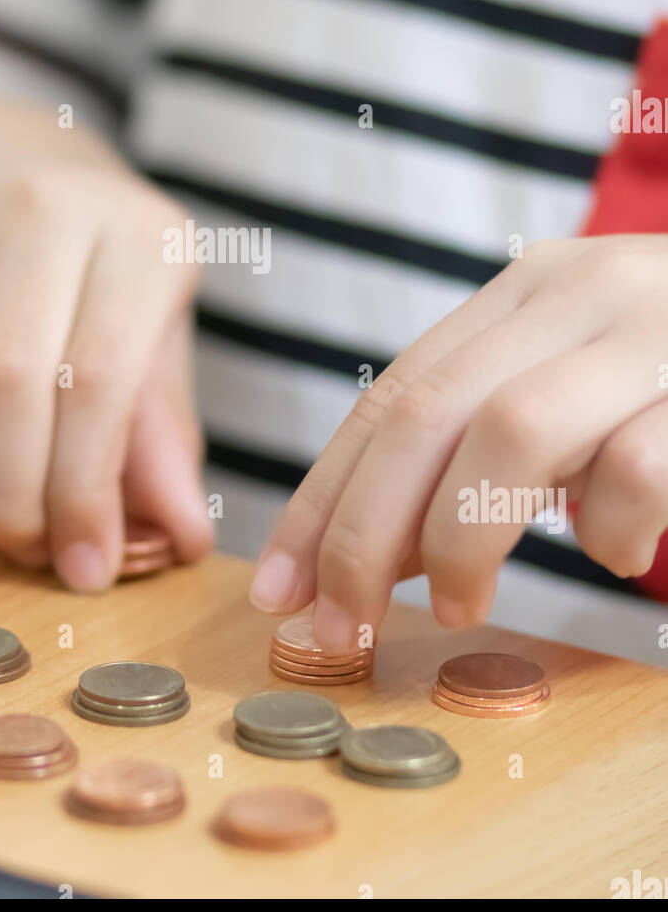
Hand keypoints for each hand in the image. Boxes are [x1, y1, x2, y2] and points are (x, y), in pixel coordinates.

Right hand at [0, 97, 211, 586]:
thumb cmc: (100, 273)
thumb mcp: (158, 334)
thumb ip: (164, 434)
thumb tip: (181, 537)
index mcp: (137, 232)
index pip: (101, 376)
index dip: (88, 490)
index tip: (89, 567)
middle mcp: (40, 213)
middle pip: (4, 385)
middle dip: (15, 500)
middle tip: (36, 553)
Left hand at [250, 236, 667, 648]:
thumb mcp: (569, 380)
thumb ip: (479, 439)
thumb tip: (368, 555)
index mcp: (527, 288)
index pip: (393, 395)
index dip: (324, 495)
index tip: (281, 583)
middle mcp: (580, 291)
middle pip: (427, 414)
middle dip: (363, 531)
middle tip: (337, 623)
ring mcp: (653, 332)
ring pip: (511, 435)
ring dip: (463, 538)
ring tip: (462, 604)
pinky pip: (635, 470)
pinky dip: (607, 530)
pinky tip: (613, 552)